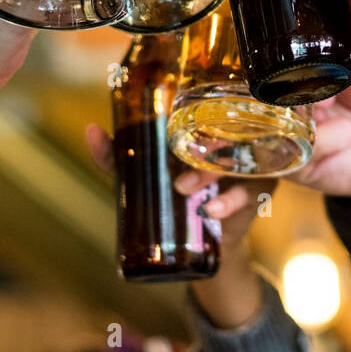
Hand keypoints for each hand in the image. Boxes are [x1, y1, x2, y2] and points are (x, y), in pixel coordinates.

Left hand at [85, 124, 274, 328]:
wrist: (207, 245)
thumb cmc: (173, 200)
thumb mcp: (140, 180)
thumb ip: (115, 159)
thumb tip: (91, 130)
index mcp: (203, 129)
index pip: (200, 108)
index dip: (190, 106)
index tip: (170, 113)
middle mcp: (229, 139)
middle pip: (221, 129)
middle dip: (197, 146)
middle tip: (175, 174)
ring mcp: (247, 163)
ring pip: (235, 158)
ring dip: (208, 173)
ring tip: (184, 189)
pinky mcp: (259, 189)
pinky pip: (250, 192)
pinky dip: (229, 201)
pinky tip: (210, 209)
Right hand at [173, 61, 350, 215]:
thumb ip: (345, 49)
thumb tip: (320, 32)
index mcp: (287, 81)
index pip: (244, 79)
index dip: (213, 82)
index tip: (186, 82)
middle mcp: (278, 114)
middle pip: (228, 122)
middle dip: (196, 132)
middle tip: (174, 135)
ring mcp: (283, 144)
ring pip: (239, 156)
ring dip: (210, 171)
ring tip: (186, 180)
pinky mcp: (295, 171)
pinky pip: (266, 179)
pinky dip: (238, 197)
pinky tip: (215, 209)